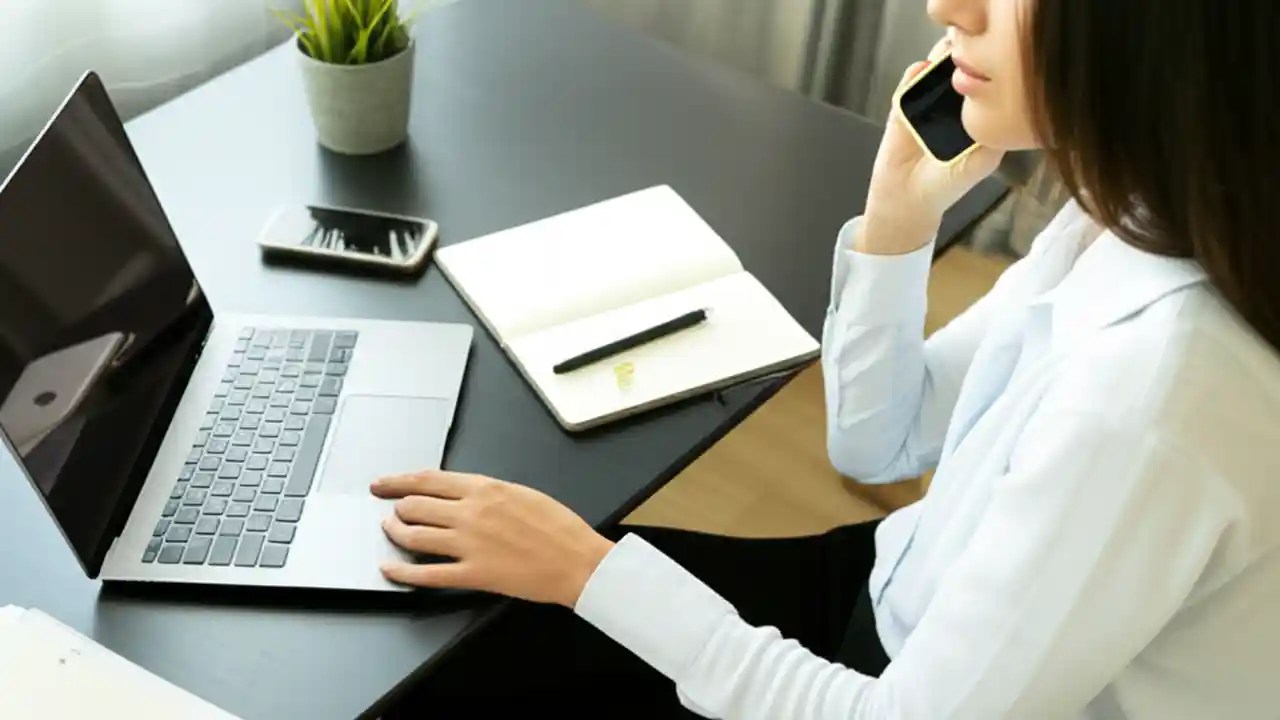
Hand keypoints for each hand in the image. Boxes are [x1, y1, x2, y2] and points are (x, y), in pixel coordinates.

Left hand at [371, 470, 614, 607]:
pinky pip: (426, 574)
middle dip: (398, 508)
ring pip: (414, 536)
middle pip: (415, 505)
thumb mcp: (521, 493)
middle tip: (393, 512)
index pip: (427, 480)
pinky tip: (390, 570)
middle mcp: (470, 513)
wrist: (578, 560)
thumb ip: (486, 492)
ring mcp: (468, 544)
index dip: (398, 481)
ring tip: (392, 532)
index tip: (383, 484)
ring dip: (396, 533)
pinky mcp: (472, 574)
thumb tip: (458, 493)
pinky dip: (401, 572)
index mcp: (484, 489)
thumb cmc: (558, 527)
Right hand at [860, 37, 1003, 253]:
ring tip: (947, 53)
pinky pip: (908, 82)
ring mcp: (927, 101)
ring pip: (935, 68)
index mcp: (977, 112)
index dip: (992, 64)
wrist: (907, 198)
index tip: (996, 54)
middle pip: (962, 66)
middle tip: (970, 47)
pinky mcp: (903, 105)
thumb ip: (997, 133)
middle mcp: (954, 103)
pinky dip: (915, 72)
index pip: (988, 79)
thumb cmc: (948, 182)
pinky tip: (921, 71)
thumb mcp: (985, 159)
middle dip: (967, 53)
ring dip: (941, 55)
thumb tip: (1013, 101)